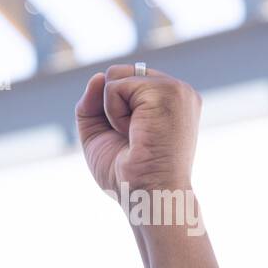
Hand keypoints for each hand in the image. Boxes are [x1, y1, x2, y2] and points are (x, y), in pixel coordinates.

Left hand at [75, 64, 200, 197]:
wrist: (146, 195)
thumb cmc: (127, 175)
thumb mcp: (99, 135)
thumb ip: (91, 105)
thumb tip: (96, 76)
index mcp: (168, 101)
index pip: (126, 82)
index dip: (111, 108)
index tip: (128, 137)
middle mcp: (176, 91)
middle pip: (119, 72)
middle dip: (109, 106)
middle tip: (129, 137)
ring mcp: (175, 89)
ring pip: (115, 76)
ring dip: (111, 112)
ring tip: (134, 135)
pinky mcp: (167, 91)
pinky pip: (114, 87)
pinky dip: (113, 114)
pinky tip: (133, 132)